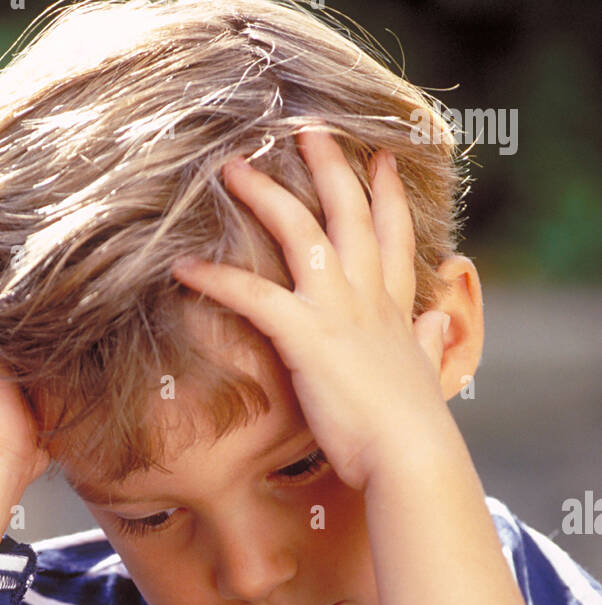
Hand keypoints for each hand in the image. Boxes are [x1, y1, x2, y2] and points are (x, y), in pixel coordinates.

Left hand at [170, 130, 452, 491]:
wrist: (410, 455)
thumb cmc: (412, 430)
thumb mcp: (425, 377)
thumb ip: (428, 345)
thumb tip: (442, 325)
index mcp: (394, 310)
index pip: (393, 239)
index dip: (386, 196)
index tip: (379, 159)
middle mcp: (367, 298)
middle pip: (348, 215)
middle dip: (328, 166)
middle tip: (306, 126)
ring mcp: (337, 311)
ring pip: (300, 233)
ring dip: (264, 196)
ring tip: (231, 169)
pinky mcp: (306, 336)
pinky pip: (253, 294)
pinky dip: (216, 278)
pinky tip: (184, 267)